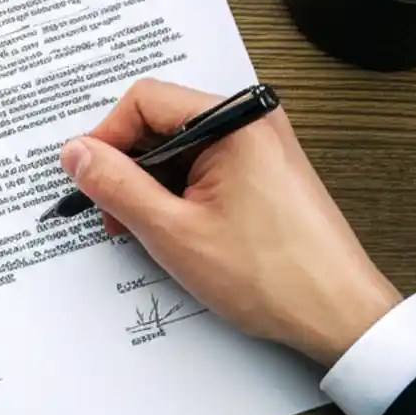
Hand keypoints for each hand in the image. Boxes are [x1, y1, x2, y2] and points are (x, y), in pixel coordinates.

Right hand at [61, 80, 401, 365]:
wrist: (339, 314)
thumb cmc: (271, 277)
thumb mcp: (172, 232)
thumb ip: (116, 185)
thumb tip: (76, 154)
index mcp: (234, 120)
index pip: (144, 100)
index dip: (106, 139)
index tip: (87, 178)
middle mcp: (252, 120)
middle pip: (162, 120)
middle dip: (127, 166)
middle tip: (112, 214)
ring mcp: (261, 145)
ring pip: (180, 146)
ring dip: (151, 184)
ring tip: (143, 230)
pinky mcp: (265, 169)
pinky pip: (205, 164)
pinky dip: (178, 192)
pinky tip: (172, 229)